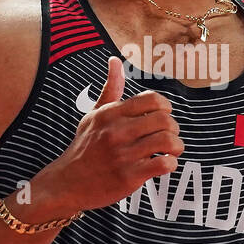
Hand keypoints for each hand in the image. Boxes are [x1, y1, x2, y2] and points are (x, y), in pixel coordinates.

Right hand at [33, 56, 183, 213]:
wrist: (67, 183)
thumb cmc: (84, 147)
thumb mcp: (93, 115)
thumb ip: (110, 89)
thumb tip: (115, 60)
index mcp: (111, 114)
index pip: (152, 99)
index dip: (165, 107)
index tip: (161, 117)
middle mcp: (116, 131)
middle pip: (165, 120)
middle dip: (173, 128)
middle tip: (168, 136)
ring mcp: (123, 154)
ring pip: (168, 141)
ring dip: (176, 146)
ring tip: (170, 151)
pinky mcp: (129, 176)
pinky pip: (163, 164)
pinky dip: (171, 164)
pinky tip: (164, 165)